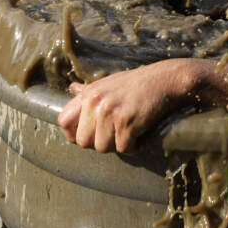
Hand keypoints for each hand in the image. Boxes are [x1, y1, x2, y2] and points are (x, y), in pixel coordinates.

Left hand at [58, 60, 195, 152]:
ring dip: (116, 145)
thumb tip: (72, 89)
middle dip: (98, 143)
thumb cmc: (137, 83)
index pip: (63, 121)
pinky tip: (138, 137)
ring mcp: (110, 112)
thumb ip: (89, 91)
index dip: (73, 134)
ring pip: (102, 148)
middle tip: (113, 136)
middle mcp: (96, 102)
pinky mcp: (127, 121)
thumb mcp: (109, 83)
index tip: (88, 136)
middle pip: (82, 141)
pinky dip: (132, 147)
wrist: (164, 79)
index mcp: (88, 94)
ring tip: (127, 134)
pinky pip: (123, 148)